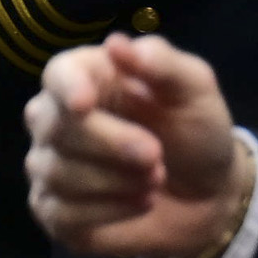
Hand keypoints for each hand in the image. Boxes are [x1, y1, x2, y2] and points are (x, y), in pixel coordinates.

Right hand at [27, 31, 248, 257]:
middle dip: (110, 145)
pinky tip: (140, 203)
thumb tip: (116, 44)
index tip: (84, 104)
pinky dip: (108, 211)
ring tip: (155, 179)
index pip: (58, 74)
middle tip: (156, 157)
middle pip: (55, 127)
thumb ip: (161, 63)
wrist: (208, 193)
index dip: (67, 88)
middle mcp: (56, 117)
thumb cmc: (195, 130)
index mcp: (87, 76)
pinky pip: (61, 213)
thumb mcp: (195, 90)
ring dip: (116, 181)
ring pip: (57, 173)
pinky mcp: (53, 210)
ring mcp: (49, 165)